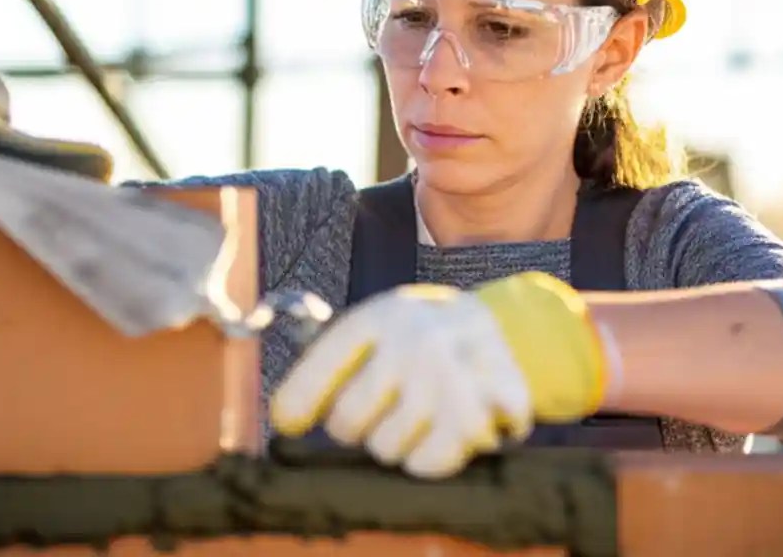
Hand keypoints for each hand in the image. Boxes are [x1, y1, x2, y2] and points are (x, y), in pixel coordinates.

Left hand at [269, 272, 612, 478]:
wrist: (500, 329)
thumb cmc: (418, 338)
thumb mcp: (376, 328)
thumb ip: (328, 364)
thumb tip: (281, 420)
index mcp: (378, 317)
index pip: (320, 368)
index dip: (296, 402)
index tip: (287, 421)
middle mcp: (413, 342)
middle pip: (347, 423)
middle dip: (359, 425)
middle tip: (383, 407)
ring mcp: (451, 376)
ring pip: (387, 450)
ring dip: (398, 442)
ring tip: (419, 414)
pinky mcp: (484, 411)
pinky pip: (429, 464)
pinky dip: (432, 458)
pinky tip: (443, 430)